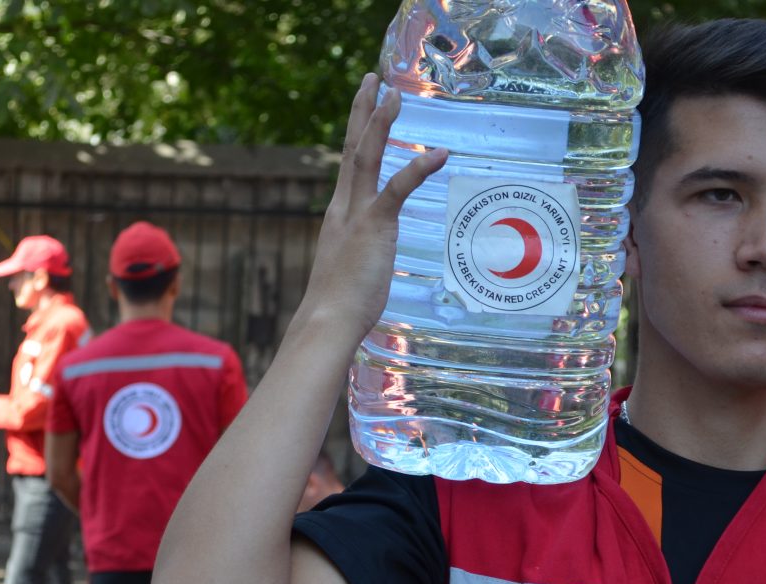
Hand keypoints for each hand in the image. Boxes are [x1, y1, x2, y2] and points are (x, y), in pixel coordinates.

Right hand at [293, 73, 448, 343]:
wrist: (326, 322)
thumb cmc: (338, 309)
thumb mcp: (350, 274)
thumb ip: (360, 259)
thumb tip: (369, 265)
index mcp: (338, 216)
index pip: (349, 166)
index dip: (357, 133)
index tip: (365, 108)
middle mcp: (343, 208)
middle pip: (352, 148)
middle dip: (363, 110)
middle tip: (373, 78)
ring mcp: (356, 215)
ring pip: (366, 156)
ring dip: (381, 122)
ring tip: (395, 92)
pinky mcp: (375, 227)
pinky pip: (397, 188)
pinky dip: (417, 168)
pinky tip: (438, 153)